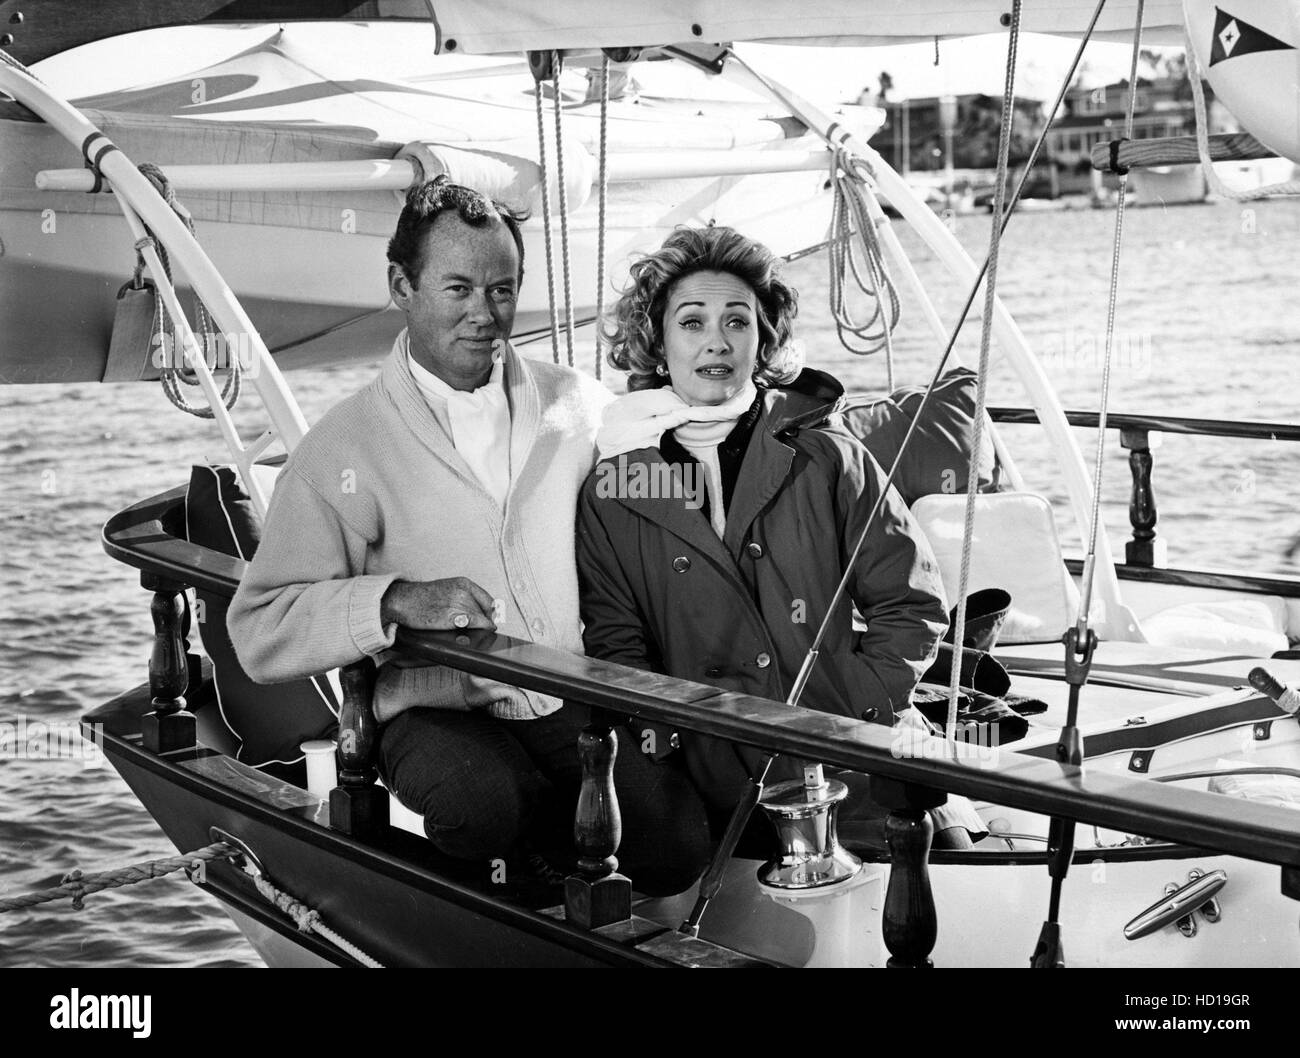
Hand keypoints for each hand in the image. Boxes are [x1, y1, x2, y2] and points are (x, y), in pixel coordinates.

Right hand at [380, 577, 497, 630]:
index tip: (489, 621)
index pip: (489, 601)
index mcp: (463, 583)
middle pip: (486, 611)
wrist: (403, 601)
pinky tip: (474, 634)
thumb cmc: (421, 597)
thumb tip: (479, 612)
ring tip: (473, 632)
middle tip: (480, 630)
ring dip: (480, 628)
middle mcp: (463, 591)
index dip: (490, 614)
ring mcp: (459, 603)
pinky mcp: (452, 616)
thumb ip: (464, 597)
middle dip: (485, 622)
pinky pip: (476, 624)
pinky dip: (479, 630)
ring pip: (482, 619)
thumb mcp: (447, 589)